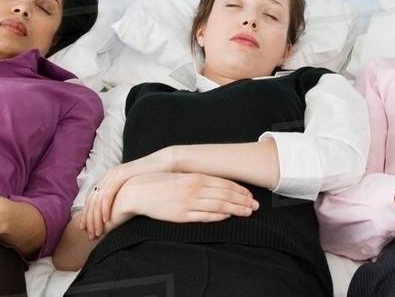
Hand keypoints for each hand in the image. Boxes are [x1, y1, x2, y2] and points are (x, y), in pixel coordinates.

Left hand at [81, 151, 174, 235]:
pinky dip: (105, 208)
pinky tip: (106, 219)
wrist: (163, 163)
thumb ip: (121, 193)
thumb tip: (116, 208)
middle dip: (88, 218)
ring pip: (98, 199)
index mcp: (108, 176)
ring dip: (95, 217)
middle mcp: (108, 175)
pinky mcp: (121, 176)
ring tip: (97, 230)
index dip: (86, 213)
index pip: (91, 197)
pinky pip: (108, 194)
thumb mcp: (131, 185)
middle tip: (89, 233)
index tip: (85, 227)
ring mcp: (114, 174)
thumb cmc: (150, 177)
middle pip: (91, 199)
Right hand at [81, 173, 257, 239]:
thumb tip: (215, 184)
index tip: (250, 194)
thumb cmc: (160, 182)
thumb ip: (198, 180)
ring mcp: (189, 203)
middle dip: (243, 200)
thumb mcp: (182, 176)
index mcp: (195, 177)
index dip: (239, 190)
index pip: (224, 183)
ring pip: (219, 206)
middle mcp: (195, 189)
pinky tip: (228, 216)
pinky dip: (218, 216)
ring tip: (248, 212)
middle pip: (225, 195)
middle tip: (255, 206)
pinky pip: (204, 216)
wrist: (138, 192)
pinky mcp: (182, 215)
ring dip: (236, 209)